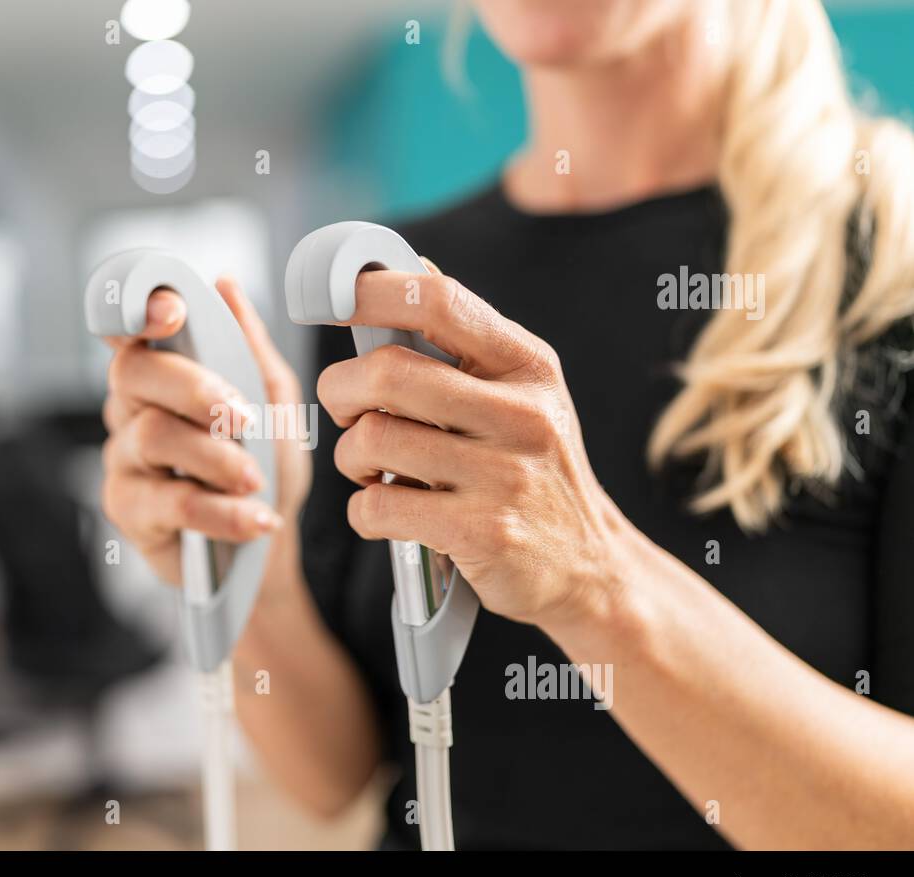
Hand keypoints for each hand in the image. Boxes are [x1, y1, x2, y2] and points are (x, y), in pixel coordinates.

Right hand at [100, 277, 311, 585]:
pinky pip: (168, 501)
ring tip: (257, 481)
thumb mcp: (275, 402)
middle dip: (193, 388)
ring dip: (218, 458)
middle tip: (245, 419)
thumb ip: (250, 347)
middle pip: (133, 372)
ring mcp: (123, 457)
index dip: (140, 310)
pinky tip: (257, 519)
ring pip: (153, 436)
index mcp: (162, 371)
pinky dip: (221, 512)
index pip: (129, 327)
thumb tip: (226, 284)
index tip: (173, 312)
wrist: (270, 542)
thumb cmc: (267, 465)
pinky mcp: (128, 509)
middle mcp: (131, 407)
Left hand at [317, 270, 629, 630]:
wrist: (589, 569)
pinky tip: (385, 511)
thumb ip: (467, 345)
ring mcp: (505, 476)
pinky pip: (379, 506)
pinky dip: (363, 510)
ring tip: (371, 469)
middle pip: (387, 373)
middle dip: (340, 391)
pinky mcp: (482, 533)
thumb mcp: (523, 396)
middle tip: (343, 411)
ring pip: (374, 440)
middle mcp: (523, 414)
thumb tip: (408, 268)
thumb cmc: (532, 473)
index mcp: (527, 366)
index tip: (327, 303)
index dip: (370, 292)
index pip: (438, 302)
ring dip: (350, 458)